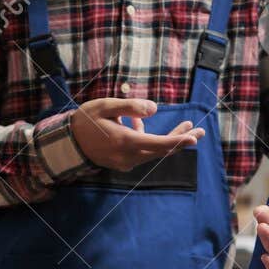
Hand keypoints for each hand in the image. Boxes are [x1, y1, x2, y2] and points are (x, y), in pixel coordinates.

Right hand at [71, 97, 203, 172]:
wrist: (67, 143)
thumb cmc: (85, 121)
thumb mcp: (105, 106)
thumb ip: (131, 106)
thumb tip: (155, 109)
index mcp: (125, 142)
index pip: (159, 144)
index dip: (178, 141)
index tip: (194, 138)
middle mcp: (128, 156)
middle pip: (162, 150)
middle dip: (182, 140)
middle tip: (201, 132)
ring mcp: (126, 162)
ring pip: (154, 152)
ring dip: (169, 140)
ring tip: (185, 125)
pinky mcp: (123, 163)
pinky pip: (142, 152)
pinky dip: (148, 140)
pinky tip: (139, 124)